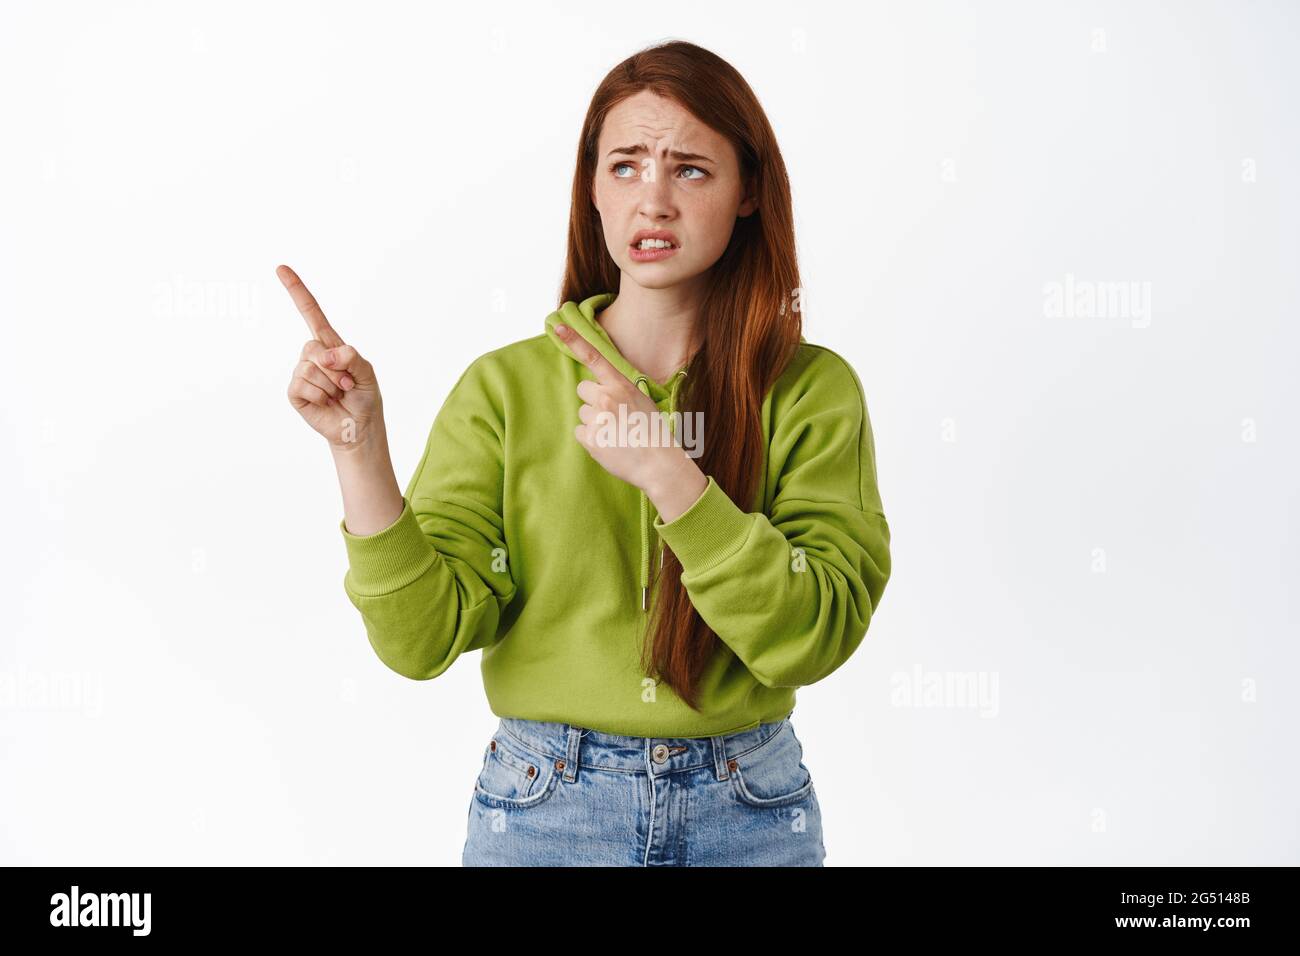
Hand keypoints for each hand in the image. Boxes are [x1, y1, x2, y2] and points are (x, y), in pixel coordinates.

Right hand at [278, 264, 383, 451]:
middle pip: (313, 347)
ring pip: (310, 368)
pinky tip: (325, 403)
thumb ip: (352, 357)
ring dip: (331, 385)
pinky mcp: (295, 392)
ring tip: (338, 395)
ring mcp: (302, 373)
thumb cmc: (364, 397)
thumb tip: (327, 356)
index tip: (281, 269)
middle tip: (347, 385)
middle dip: (336, 369)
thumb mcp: (367, 373)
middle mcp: (313, 355)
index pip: (311, 313)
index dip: (297, 291)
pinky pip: (303, 386)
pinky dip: (320, 396)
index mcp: (330, 344)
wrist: (358, 427)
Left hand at [556, 322, 693, 495]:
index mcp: (621, 385)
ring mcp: (597, 418)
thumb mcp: (642, 400)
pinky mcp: (590, 438)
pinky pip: (580, 432)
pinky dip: (591, 439)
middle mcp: (607, 397)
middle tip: (612, 415)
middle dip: (593, 400)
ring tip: (616, 433)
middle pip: (583, 390)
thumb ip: (620, 390)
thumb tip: (600, 389)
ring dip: (594, 422)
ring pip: (583, 413)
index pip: (594, 357)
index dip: (574, 340)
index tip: (559, 326)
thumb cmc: (653, 432)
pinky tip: (609, 444)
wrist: (659, 463)